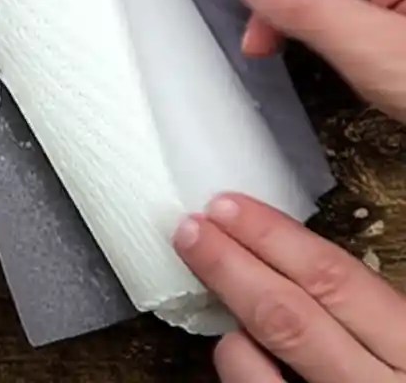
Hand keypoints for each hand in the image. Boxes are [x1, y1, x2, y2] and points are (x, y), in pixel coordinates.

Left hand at [173, 195, 405, 381]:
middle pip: (288, 316)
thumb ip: (373, 315)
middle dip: (229, 265)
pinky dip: (239, 367)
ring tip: (227, 307)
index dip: (274, 238)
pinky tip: (240, 352)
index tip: (227, 207)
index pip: (338, 280)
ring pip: (258, 363)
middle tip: (189, 230)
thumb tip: (300, 263)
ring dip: (231, 327)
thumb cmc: (402, 374)